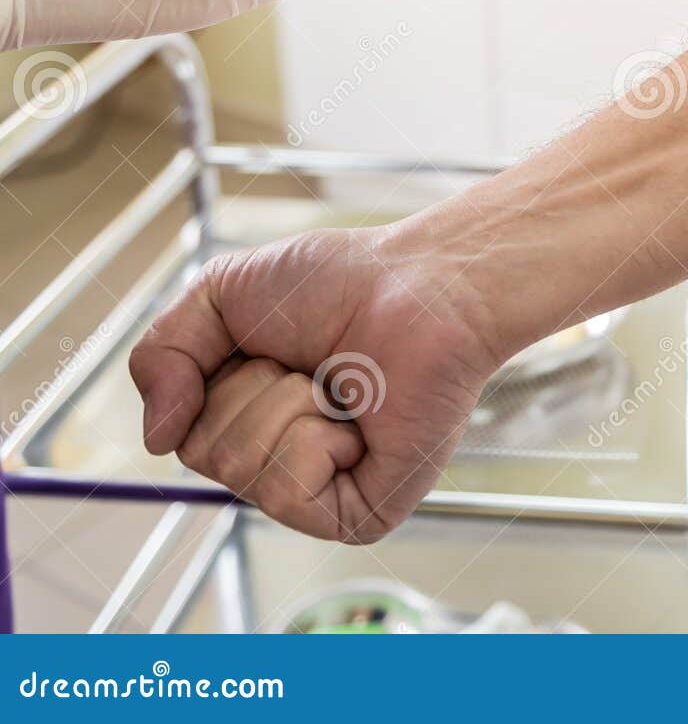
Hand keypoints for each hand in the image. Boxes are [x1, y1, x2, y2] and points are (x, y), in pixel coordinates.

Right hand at [129, 218, 502, 542]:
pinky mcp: (361, 513)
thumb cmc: (344, 282)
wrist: (423, 285)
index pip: (182, 430)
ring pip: (243, 470)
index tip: (265, 340)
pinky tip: (358, 417)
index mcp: (250, 414)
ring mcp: (322, 491)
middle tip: (309, 360)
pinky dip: (315, 441)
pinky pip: (291, 494)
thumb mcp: (220, 293)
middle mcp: (282, 456)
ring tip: (339, 381)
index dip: (211, 375)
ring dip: (286, 404)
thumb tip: (157, 440)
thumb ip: (160, 356)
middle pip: (204, 451)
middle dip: (251, 387)